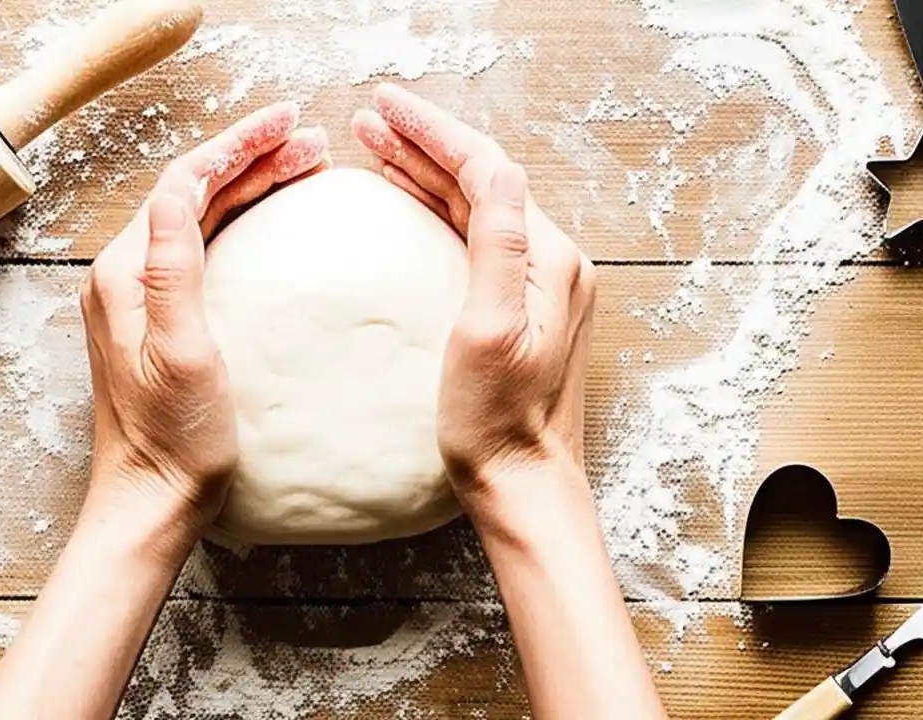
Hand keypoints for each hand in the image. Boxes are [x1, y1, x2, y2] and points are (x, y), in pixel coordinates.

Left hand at [82, 102, 329, 527]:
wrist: (151, 502)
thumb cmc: (172, 440)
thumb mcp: (180, 352)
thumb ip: (172, 267)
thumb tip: (178, 188)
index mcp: (124, 274)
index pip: (183, 183)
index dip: (237, 145)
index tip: (287, 122)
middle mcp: (126, 276)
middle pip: (192, 193)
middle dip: (251, 158)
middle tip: (310, 141)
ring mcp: (142, 299)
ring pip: (200, 218)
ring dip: (249, 186)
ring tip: (304, 166)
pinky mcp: (161, 321)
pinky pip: (203, 250)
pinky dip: (241, 223)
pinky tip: (273, 222)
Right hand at [353, 84, 595, 507]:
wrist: (522, 483)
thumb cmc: (497, 423)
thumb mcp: (489, 333)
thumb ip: (498, 246)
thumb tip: (495, 169)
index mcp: (548, 261)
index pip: (487, 170)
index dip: (433, 131)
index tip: (383, 105)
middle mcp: (552, 263)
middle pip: (482, 180)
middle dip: (425, 142)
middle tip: (370, 117)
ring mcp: (539, 285)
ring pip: (476, 206)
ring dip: (428, 172)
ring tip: (377, 146)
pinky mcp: (522, 307)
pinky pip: (475, 238)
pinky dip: (437, 210)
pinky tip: (408, 203)